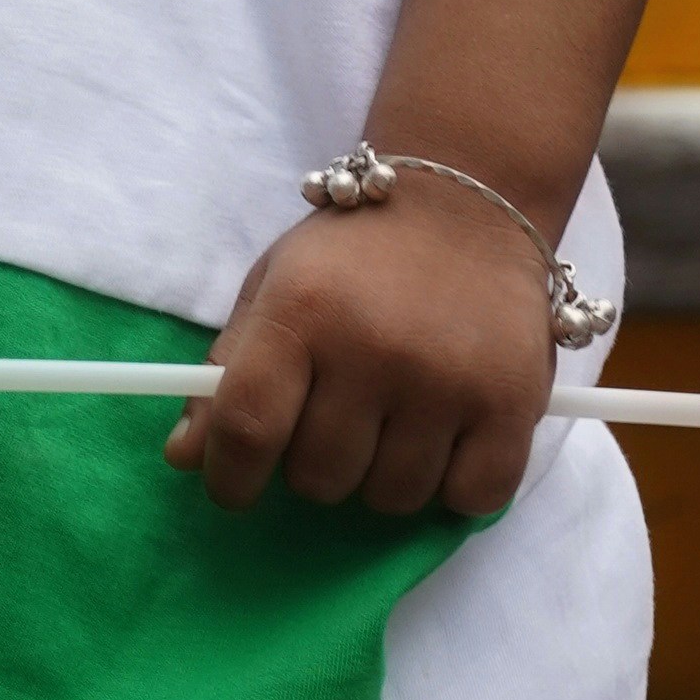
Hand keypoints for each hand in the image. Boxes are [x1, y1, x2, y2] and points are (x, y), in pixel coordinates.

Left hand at [167, 186, 556, 518]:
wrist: (468, 200)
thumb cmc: (356, 253)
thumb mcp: (276, 286)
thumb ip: (228, 369)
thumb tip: (186, 457)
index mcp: (302, 313)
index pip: (247, 429)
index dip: (229, 477)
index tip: (234, 485)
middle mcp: (374, 349)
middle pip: (319, 477)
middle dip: (313, 466)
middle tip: (334, 423)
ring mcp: (448, 381)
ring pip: (392, 497)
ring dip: (381, 478)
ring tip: (392, 425)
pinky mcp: (513, 404)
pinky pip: (471, 499)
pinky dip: (454, 489)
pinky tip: (445, 445)